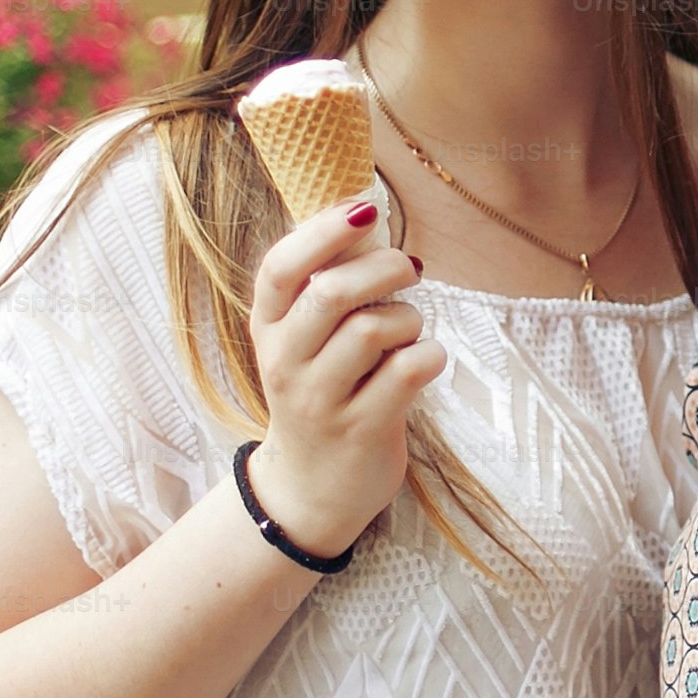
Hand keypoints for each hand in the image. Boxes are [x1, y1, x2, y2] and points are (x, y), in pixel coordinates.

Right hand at [244, 198, 443, 556]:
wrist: (310, 488)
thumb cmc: (322, 393)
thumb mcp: (303, 341)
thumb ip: (324, 287)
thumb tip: (363, 216)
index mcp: (267, 328)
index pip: (280, 268)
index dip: (323, 231)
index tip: (365, 209)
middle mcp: (285, 361)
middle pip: (332, 293)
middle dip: (384, 268)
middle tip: (411, 269)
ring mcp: (321, 399)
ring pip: (374, 329)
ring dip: (409, 319)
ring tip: (409, 333)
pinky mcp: (363, 429)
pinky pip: (410, 371)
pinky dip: (430, 355)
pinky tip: (425, 361)